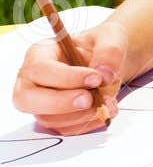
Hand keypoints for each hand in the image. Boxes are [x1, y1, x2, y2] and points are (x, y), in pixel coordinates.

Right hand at [12, 20, 129, 135]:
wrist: (110, 63)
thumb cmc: (102, 45)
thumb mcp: (111, 36)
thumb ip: (110, 51)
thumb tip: (105, 74)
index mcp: (40, 54)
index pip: (40, 69)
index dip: (66, 77)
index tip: (96, 78)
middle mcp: (34, 80)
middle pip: (27, 99)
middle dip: (60, 103)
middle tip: (89, 100)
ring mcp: (42, 102)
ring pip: (48, 119)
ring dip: (80, 115)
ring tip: (108, 102)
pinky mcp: (56, 118)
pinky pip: (66, 129)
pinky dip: (88, 124)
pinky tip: (106, 110)